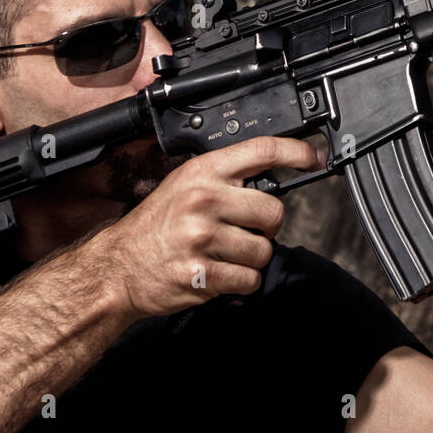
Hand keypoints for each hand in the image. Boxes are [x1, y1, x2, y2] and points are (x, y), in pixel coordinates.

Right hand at [85, 135, 324, 319]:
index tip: (315, 158)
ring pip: (264, 250)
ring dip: (251, 258)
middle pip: (274, 211)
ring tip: (224, 255)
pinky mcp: (201, 274)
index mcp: (202, 172)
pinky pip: (249, 279)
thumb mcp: (184, 185)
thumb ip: (225, 178)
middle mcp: (203, 200)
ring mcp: (201, 238)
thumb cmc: (155, 227)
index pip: (261, 150)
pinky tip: (219, 274)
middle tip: (246, 230)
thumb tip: (273, 176)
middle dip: (267, 226)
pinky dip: (241, 282)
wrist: (117, 268)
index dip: (296, 153)